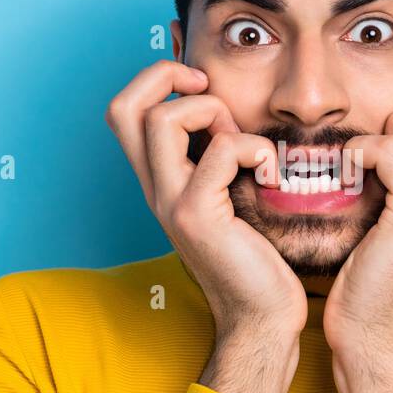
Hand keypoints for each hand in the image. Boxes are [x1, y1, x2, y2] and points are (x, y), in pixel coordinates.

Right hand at [105, 60, 307, 392]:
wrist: (263, 317)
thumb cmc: (257, 259)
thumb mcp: (232, 195)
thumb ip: (220, 157)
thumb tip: (228, 114)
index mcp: (160, 180)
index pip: (124, 111)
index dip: (157, 81)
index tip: (203, 91)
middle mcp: (155, 188)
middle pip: (122, 106)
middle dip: (165, 75)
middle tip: (208, 92)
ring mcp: (171, 202)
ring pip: (162, 119)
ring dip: (210, 111)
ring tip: (242, 142)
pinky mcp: (198, 216)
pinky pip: (219, 150)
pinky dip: (252, 147)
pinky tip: (270, 173)